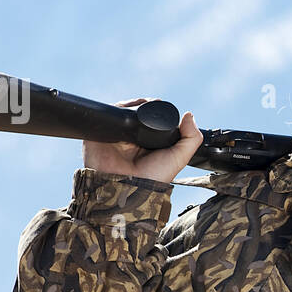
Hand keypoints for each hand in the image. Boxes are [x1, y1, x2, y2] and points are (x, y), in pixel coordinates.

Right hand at [82, 99, 202, 184]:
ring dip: (130, 105)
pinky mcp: (100, 135)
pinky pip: (107, 116)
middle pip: (137, 114)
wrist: (128, 187)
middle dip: (143, 105)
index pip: (152, 121)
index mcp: (148, 144)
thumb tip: (189, 115)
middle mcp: (132, 140)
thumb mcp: (179, 158)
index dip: (156, 111)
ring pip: (122, 112)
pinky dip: (116, 110)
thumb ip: (191, 139)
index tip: (160, 104)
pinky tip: (125, 110)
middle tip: (151, 103)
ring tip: (140, 106)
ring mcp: (116, 136)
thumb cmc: (153, 177)